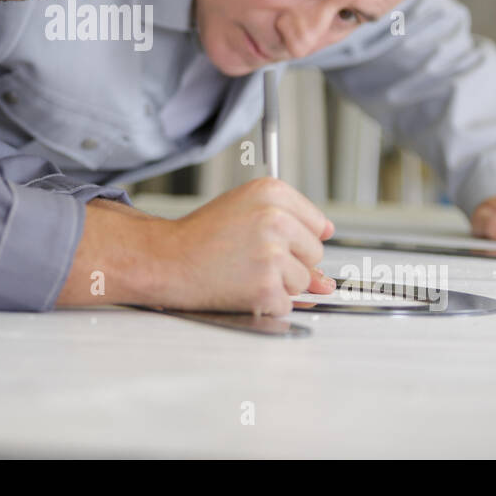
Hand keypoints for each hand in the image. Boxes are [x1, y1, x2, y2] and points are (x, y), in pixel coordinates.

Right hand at [148, 177, 336, 314]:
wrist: (168, 259)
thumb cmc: (202, 236)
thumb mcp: (247, 214)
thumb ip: (294, 232)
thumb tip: (326, 277)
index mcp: (272, 192)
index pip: (318, 223)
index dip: (295, 237)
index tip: (270, 239)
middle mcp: (275, 219)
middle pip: (315, 253)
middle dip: (290, 260)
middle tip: (251, 254)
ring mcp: (273, 255)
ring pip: (303, 281)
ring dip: (278, 283)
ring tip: (244, 269)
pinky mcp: (267, 286)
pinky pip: (287, 303)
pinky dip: (267, 303)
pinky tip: (242, 286)